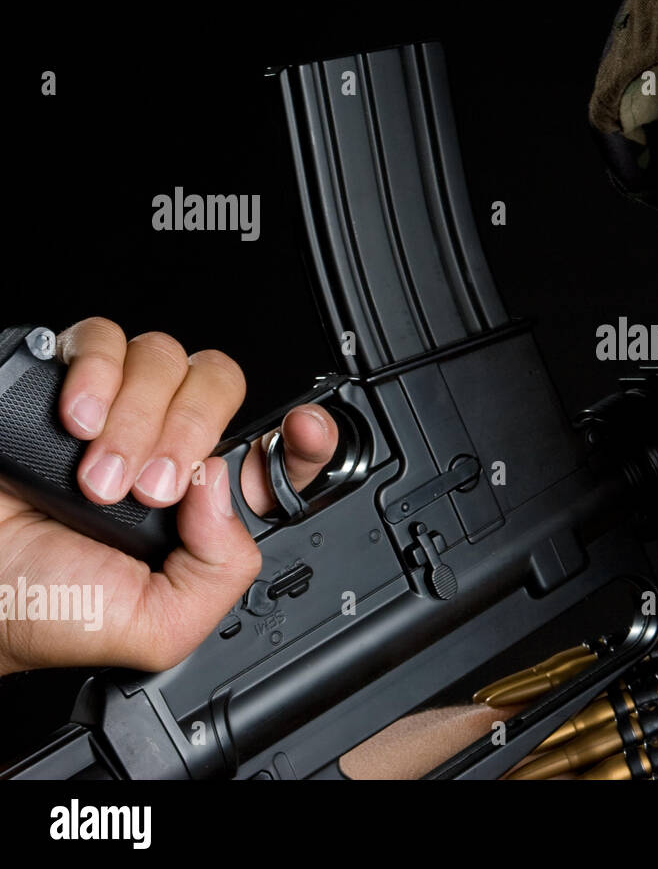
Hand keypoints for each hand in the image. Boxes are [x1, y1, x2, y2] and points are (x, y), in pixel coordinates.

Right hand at [0, 317, 337, 676]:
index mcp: (204, 502)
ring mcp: (122, 408)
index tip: (306, 430)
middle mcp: (169, 445)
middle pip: (222, 387)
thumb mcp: (158, 626)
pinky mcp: (71, 378)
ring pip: (167, 359)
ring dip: (137, 418)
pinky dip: (98, 374)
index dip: (304, 436)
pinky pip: (107, 338)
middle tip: (150, 488)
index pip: (276, 451)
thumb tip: (227, 489)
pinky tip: (76, 420)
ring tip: (96, 476)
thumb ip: (222, 571)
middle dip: (191, 432)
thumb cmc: (45, 607)